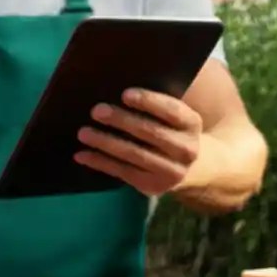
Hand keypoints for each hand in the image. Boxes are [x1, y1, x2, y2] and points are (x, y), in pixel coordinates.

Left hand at [75, 88, 202, 195]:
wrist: (194, 167)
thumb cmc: (173, 130)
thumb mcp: (176, 117)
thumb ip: (155, 106)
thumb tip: (115, 90)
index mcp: (193, 124)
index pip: (173, 111)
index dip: (149, 102)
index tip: (125, 94)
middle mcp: (187, 150)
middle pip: (151, 133)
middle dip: (122, 121)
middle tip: (96, 110)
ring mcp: (172, 172)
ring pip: (135, 155)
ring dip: (106, 143)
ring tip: (83, 132)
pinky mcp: (153, 186)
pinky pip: (123, 172)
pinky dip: (100, 162)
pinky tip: (82, 154)